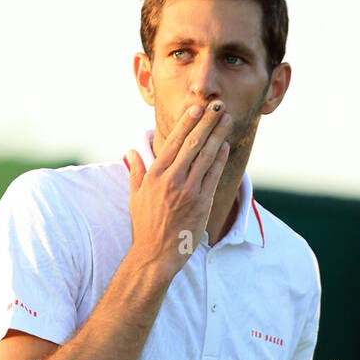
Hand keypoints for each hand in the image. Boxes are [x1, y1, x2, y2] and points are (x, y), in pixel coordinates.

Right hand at [127, 102, 231, 280]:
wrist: (156, 254)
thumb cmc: (145, 226)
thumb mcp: (135, 197)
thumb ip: (136, 172)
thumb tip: (133, 152)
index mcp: (155, 175)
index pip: (173, 142)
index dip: (187, 123)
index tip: (197, 109)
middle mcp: (172, 180)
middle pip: (192, 144)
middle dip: (207, 122)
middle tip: (217, 105)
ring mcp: (188, 191)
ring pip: (205, 156)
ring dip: (218, 135)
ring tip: (226, 119)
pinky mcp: (201, 203)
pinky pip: (213, 175)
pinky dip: (220, 159)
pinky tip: (225, 145)